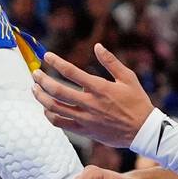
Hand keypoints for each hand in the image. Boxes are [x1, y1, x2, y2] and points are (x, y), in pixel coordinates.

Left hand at [32, 42, 153, 146]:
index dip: (56, 62)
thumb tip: (97, 46)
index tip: (47, 56)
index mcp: (99, 88)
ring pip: (55, 109)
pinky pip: (62, 124)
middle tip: (35, 74)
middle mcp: (89, 103)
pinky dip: (50, 116)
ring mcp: (86, 118)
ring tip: (35, 90)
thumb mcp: (128, 78)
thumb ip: (111, 61)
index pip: (71, 72)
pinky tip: (46, 109)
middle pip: (57, 91)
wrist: (142, 131)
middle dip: (42, 81)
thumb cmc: (137, 102)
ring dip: (42, 98)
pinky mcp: (85, 131)